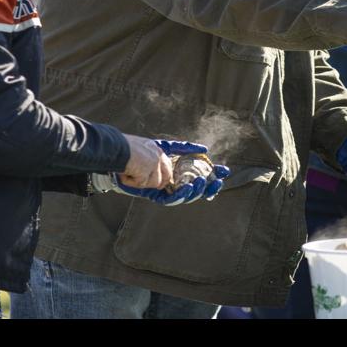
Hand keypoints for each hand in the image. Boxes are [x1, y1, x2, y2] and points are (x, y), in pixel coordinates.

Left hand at [101, 139, 227, 203]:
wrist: (121, 155)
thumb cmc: (140, 151)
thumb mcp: (166, 148)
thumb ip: (184, 148)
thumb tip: (205, 150)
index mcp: (178, 173)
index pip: (200, 175)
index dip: (213, 174)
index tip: (224, 171)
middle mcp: (173, 183)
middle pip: (196, 189)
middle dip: (209, 186)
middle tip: (218, 181)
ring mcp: (164, 190)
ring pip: (186, 196)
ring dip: (196, 190)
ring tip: (201, 182)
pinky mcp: (154, 195)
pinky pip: (170, 199)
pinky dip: (181, 194)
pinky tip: (189, 187)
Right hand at [121, 136, 173, 188]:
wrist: (113, 146)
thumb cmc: (117, 146)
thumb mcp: (135, 148)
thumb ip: (142, 157)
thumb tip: (142, 169)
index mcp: (153, 148)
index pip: (166, 162)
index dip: (165, 172)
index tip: (163, 179)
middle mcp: (157, 155)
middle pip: (167, 174)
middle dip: (162, 182)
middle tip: (158, 187)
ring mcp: (154, 164)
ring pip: (154, 182)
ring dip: (140, 181)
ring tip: (128, 175)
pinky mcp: (147, 172)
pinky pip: (141, 184)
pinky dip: (130, 182)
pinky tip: (123, 175)